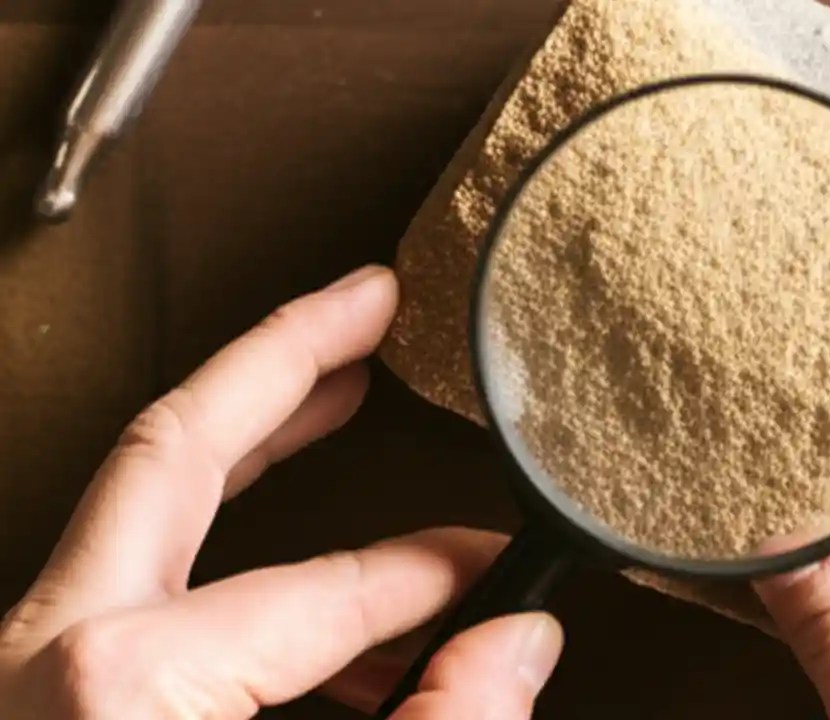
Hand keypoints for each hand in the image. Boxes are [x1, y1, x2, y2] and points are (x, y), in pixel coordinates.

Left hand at [0, 266, 562, 718]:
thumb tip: (515, 646)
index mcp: (127, 681)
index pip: (325, 591)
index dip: (430, 569)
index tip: (493, 557)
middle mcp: (58, 649)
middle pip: (177, 442)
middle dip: (285, 354)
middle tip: (366, 302)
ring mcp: (29, 665)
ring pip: (139, 489)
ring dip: (249, 427)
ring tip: (333, 393)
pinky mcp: (39, 691)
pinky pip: (129, 578)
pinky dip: (224, 550)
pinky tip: (303, 584)